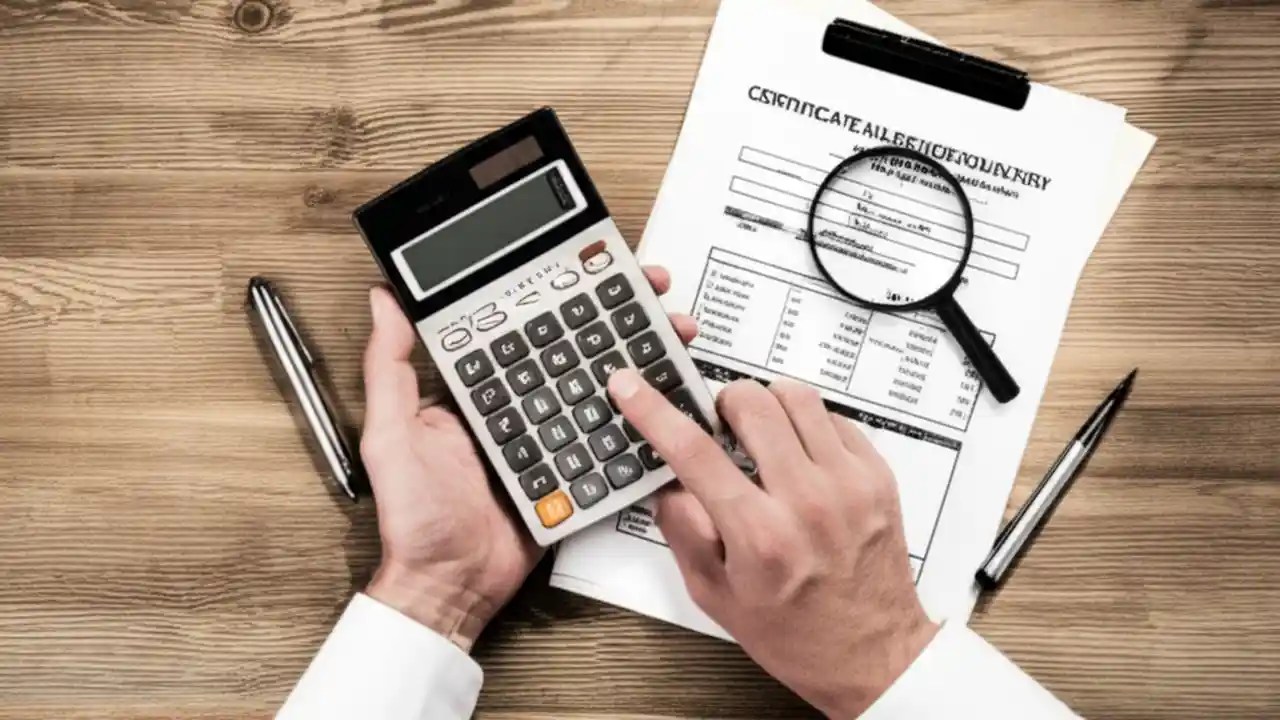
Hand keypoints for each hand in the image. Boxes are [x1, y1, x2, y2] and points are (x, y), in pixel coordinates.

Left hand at [360, 267, 696, 651]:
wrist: (450, 588)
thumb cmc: (414, 519)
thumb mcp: (390, 434)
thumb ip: (390, 368)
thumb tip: (384, 303)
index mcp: (476, 390)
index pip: (522, 328)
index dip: (557, 295)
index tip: (588, 267)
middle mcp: (515, 407)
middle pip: (572, 349)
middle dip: (616, 316)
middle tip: (651, 291)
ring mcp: (547, 439)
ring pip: (599, 388)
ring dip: (637, 359)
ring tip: (671, 333)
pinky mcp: (573, 474)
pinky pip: (609, 441)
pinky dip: (640, 420)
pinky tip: (666, 397)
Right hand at [608, 374, 937, 716]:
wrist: (872, 654)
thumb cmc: (794, 632)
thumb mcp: (714, 595)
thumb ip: (682, 530)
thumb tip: (665, 478)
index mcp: (758, 535)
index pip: (693, 452)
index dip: (652, 410)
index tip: (631, 385)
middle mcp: (807, 501)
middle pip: (750, 404)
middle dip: (721, 404)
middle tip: (718, 427)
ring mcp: (849, 483)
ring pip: (796, 397)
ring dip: (766, 405)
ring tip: (760, 435)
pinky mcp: (877, 476)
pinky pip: (833, 417)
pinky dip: (807, 423)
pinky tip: (798, 453)